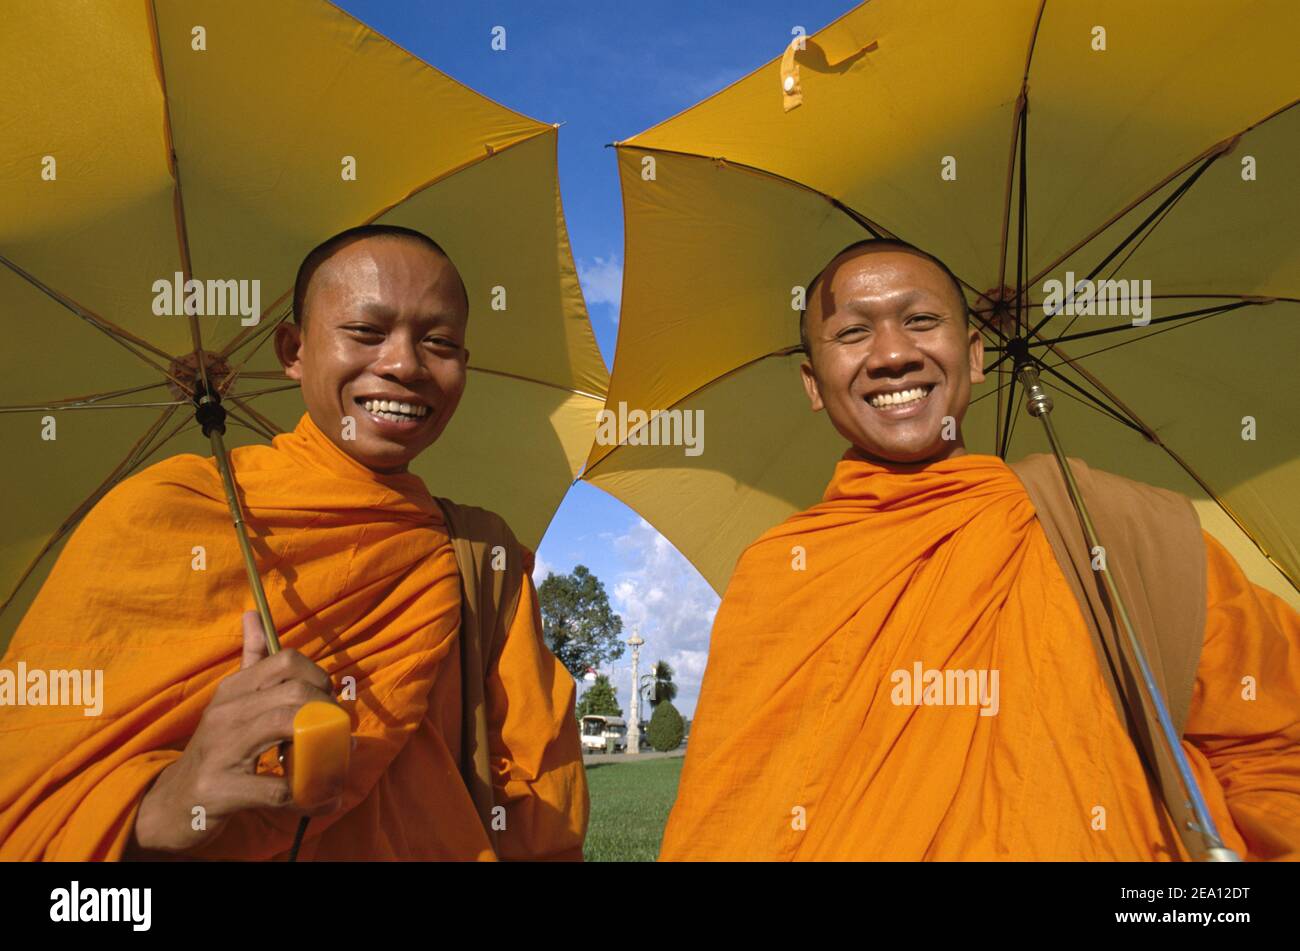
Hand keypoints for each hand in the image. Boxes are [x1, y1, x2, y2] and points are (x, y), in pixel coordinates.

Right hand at [130, 611, 344, 853]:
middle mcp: (224, 713)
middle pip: (294, 692)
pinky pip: (277, 788)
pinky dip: (307, 794)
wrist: (172, 806)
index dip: (319, 678)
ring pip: (286, 726)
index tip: (327, 702)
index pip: (286, 661)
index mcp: (232, 690)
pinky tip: (320, 798)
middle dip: (328, 711)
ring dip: (323, 747)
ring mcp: (220, 750)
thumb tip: (253, 614)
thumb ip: (249, 661)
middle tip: (337, 734)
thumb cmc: (214, 750)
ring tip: (333, 761)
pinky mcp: (220, 790)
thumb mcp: (229, 703)